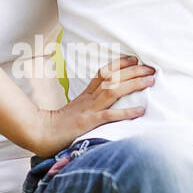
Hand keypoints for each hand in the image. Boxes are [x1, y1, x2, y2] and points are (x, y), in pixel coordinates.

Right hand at [33, 55, 154, 155]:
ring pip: (114, 91)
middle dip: (134, 71)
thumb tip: (104, 102)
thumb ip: (89, 105)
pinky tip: (140, 110)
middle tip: (151, 68)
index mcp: (85, 94)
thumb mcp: (76, 110)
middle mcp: (89, 98)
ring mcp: (89, 109)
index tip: (135, 59)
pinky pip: (110, 115)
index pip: (104, 73)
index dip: (120, 64)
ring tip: (150, 81)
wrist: (41, 133)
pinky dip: (126, 112)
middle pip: (113, 78)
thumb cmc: (58, 125)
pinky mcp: (89, 122)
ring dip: (134, 84)